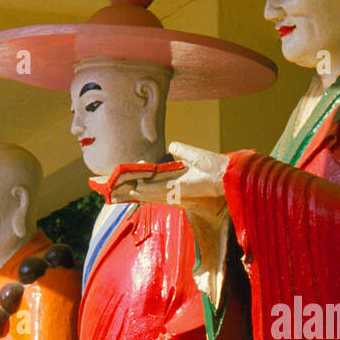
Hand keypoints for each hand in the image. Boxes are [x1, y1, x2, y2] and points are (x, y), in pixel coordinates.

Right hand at [113, 143, 229, 208]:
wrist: (224, 173)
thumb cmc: (212, 165)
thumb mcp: (191, 154)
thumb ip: (180, 150)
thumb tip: (171, 146)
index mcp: (175, 178)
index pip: (153, 180)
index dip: (140, 178)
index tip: (128, 173)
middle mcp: (173, 187)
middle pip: (148, 189)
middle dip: (132, 188)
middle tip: (115, 187)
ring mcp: (174, 191)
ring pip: (150, 193)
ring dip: (135, 192)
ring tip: (120, 191)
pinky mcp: (178, 192)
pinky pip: (158, 193)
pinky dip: (146, 192)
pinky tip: (135, 191)